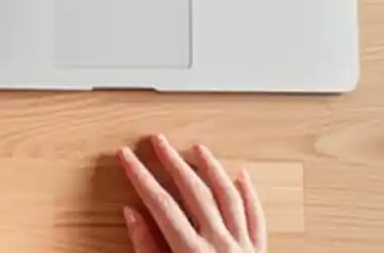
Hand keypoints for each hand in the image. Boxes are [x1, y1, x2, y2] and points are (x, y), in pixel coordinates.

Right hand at [119, 135, 266, 252]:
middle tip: (157, 141)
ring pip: (228, 195)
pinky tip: (241, 177)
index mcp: (191, 252)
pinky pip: (256, 217)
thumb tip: (133, 214)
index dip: (140, 175)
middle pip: (193, 190)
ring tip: (198, 149)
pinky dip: (249, 194)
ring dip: (211, 168)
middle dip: (172, 161)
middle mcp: (220, 244)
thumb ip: (146, 248)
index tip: (127, 157)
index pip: (160, 202)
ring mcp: (243, 247)